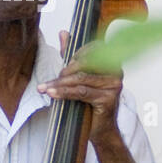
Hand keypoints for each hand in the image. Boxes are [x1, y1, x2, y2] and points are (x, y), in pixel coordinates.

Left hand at [36, 30, 123, 148]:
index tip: (62, 66)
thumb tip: (63, 33)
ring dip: (59, 84)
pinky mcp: (108, 99)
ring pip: (81, 79)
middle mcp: (116, 71)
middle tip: (50, 81)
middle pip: (86, 63)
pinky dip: (64, 93)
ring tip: (45, 88)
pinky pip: (81, 92)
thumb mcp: (80, 75)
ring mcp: (114, 85)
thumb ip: (72, 55)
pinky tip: (52, 94)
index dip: (75, 54)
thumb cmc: (91, 102)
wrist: (100, 129)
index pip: (93, 48)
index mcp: (112, 61)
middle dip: (65, 71)